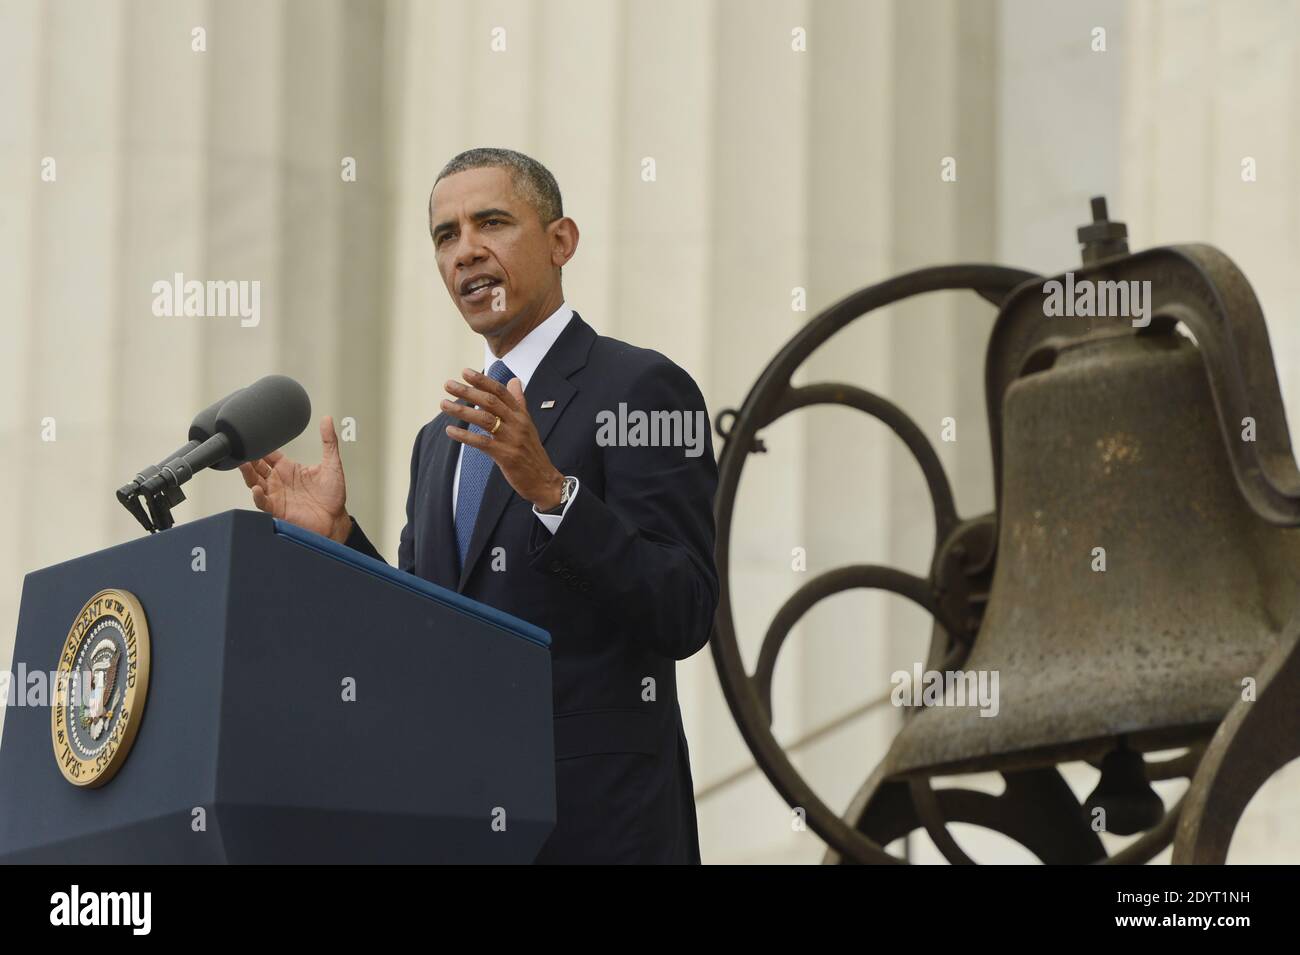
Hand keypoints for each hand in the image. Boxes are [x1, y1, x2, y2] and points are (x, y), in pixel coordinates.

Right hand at [239, 416, 351, 541]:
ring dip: (247, 474)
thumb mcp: (332, 464)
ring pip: (254, 482)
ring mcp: (276, 495)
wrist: (335, 520)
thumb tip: (328, 419)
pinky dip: (257, 496)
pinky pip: (262, 502)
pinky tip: (256, 488)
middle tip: (243, 448)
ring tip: (243, 464)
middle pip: (257, 467)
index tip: (253, 435)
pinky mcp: (277, 509)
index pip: (269, 454)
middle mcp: (279, 481)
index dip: (261, 446)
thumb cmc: (333, 496)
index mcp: (288, 469)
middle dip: (249, 458)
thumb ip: (329, 442)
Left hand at [441, 369, 564, 509]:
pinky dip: (465, 436)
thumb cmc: (531, 451)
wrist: (543, 479)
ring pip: (484, 419)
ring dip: (462, 410)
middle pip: (490, 402)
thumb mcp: (527, 423)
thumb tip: (514, 380)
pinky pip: (482, 443)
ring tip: (444, 404)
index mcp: (521, 414)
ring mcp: (512, 439)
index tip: (465, 372)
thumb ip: (519, 402)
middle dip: (468, 391)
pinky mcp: (506, 456)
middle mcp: (517, 423)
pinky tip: (450, 430)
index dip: (482, 381)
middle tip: (448, 384)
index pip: (501, 392)